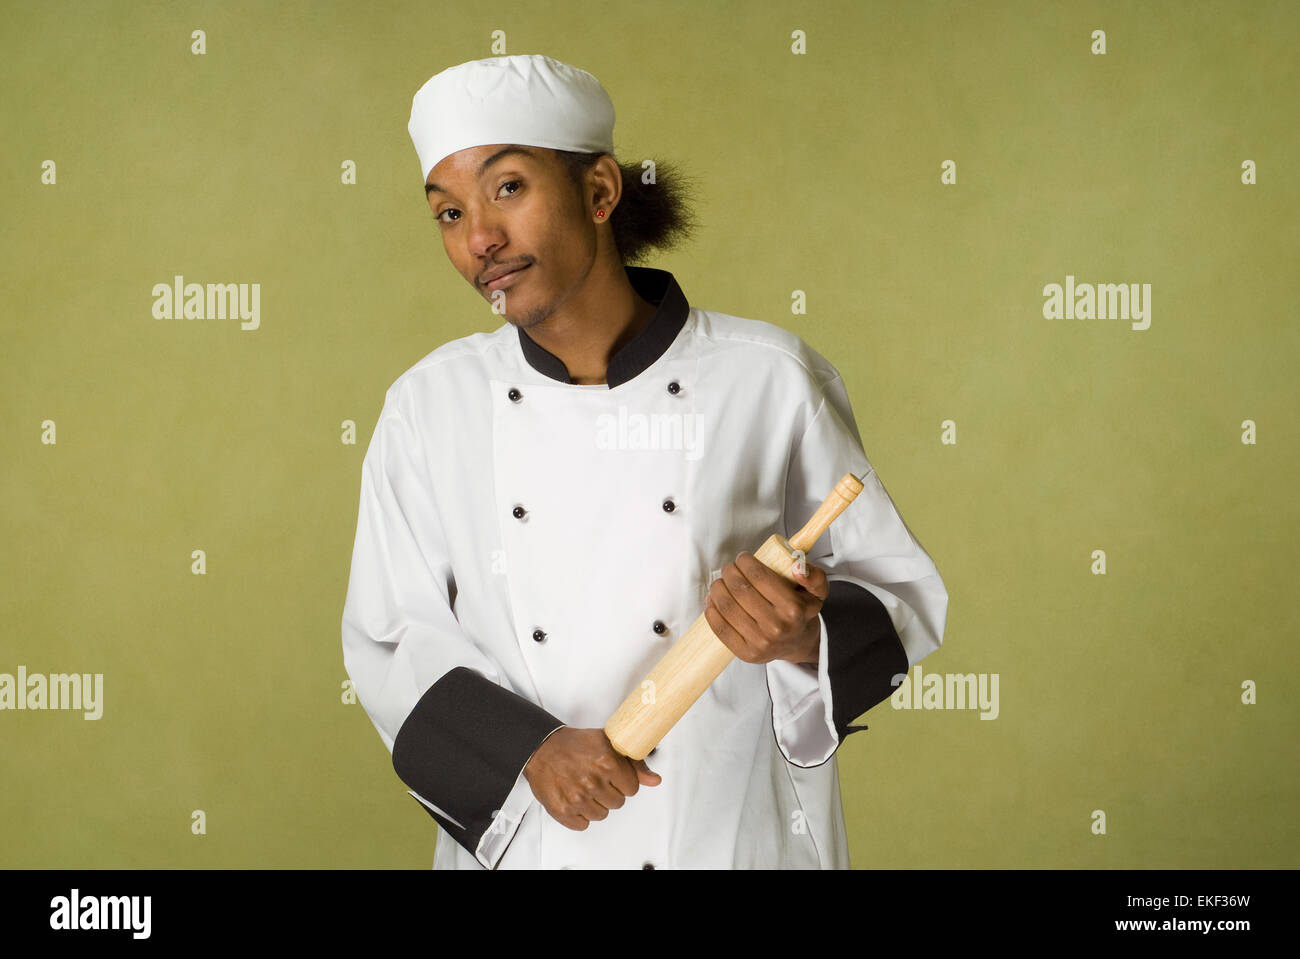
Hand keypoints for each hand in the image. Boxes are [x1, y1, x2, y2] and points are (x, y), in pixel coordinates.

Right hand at [522, 727, 660, 830]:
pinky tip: (575, 798)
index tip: (612, 776)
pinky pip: (583, 825)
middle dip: (610, 792)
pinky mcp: (563, 811)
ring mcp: (578, 798)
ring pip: (602, 815)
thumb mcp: (608, 744)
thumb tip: (654, 780)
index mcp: (608, 763)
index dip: (623, 782)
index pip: (632, 789)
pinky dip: (579, 815)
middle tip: (596, 779)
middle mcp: (593, 782)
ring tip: (584, 787)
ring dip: (595, 804)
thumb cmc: (574, 745)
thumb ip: (635, 764)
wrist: (542, 748)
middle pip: (618, 803)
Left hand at [704, 551, 827, 665]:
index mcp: (793, 609)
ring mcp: (760, 643)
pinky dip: (711, 610)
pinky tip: (713, 600)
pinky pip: (720, 628)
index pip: (759, 576)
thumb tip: (796, 567)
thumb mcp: (817, 591)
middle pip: (740, 590)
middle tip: (729, 568)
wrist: (798, 643)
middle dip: (729, 572)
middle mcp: (776, 627)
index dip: (745, 562)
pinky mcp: (745, 653)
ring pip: (727, 607)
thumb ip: (813, 575)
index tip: (742, 558)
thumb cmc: (802, 613)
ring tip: (720, 582)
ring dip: (717, 588)